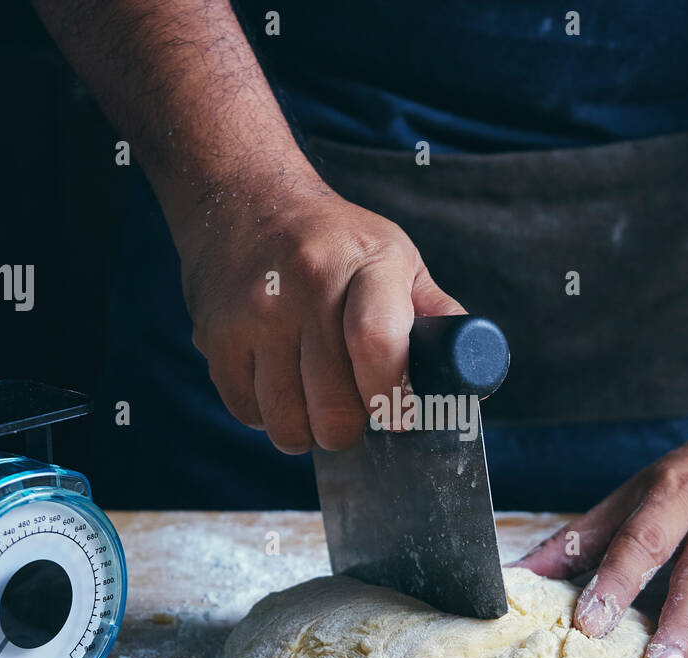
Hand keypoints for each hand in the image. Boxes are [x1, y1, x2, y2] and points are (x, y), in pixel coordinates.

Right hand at [173, 182, 463, 453]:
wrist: (244, 196)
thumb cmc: (334, 240)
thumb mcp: (394, 257)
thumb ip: (434, 312)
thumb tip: (473, 365)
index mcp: (365, 264)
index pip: (378, 344)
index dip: (392, 396)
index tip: (401, 414)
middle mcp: (305, 285)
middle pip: (334, 404)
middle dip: (352, 428)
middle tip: (357, 414)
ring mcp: (254, 312)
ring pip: (287, 420)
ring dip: (308, 430)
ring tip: (316, 402)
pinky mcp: (215, 335)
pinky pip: (247, 411)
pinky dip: (268, 416)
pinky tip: (280, 384)